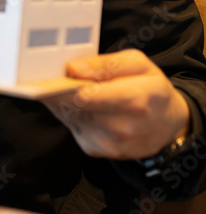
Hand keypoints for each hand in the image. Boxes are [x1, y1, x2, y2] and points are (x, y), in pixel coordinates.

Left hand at [41, 49, 189, 158]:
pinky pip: (71, 125)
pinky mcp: (95, 150)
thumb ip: (105, 64)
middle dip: (57, 90)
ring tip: (72, 87)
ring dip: (63, 101)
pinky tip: (82, 105)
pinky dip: (70, 113)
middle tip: (53, 74)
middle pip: (70, 106)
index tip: (44, 75)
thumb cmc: (152, 90)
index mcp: (133, 101)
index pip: (84, 96)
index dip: (59, 85)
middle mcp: (120, 128)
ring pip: (67, 115)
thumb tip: (72, 68)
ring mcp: (107, 144)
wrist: (168, 125)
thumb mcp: (138, 64)